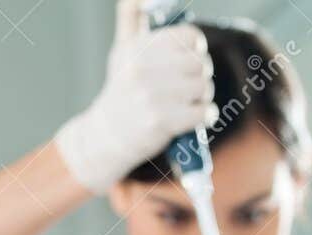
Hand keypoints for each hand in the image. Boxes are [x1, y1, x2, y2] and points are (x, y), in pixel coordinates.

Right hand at [53, 0, 215, 194]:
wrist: (106, 137)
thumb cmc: (120, 91)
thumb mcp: (121, 52)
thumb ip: (130, 20)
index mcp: (139, 48)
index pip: (189, 37)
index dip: (197, 48)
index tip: (192, 58)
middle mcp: (143, 69)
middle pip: (200, 64)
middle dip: (201, 76)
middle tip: (191, 87)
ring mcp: (152, 96)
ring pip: (203, 88)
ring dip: (203, 97)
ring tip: (189, 103)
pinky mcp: (161, 121)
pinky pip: (203, 112)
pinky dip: (204, 117)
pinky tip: (194, 118)